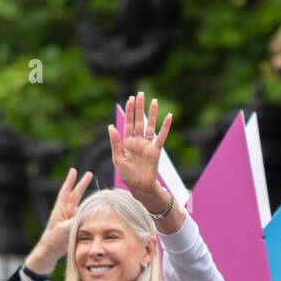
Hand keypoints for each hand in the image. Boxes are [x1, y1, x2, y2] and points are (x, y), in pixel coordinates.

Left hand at [26, 167, 93, 274]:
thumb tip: (86, 214)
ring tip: (97, 192)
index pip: (66, 191)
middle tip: (89, 173)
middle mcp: (65, 211)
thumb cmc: (53, 240)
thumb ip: (74, 221)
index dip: (70, 181)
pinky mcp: (74, 225)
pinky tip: (98, 210)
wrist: (50, 252)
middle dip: (82, 184)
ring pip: (81, 205)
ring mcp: (70, 218)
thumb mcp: (63, 229)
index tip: (73, 170)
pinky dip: (90, 212)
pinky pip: (83, 216)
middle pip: (75, 194)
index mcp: (60, 209)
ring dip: (88, 198)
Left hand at [108, 91, 171, 208]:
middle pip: (138, 120)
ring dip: (152, 113)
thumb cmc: (127, 175)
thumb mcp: (117, 159)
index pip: (128, 123)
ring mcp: (147, 145)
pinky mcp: (156, 150)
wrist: (139, 187)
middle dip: (139, 107)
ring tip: (154, 101)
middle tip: (140, 94)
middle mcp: (138, 141)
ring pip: (150, 125)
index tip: (130, 99)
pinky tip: (169, 116)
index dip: (129, 111)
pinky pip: (161, 136)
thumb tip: (111, 127)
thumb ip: (115, 143)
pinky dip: (165, 126)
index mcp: (127, 142)